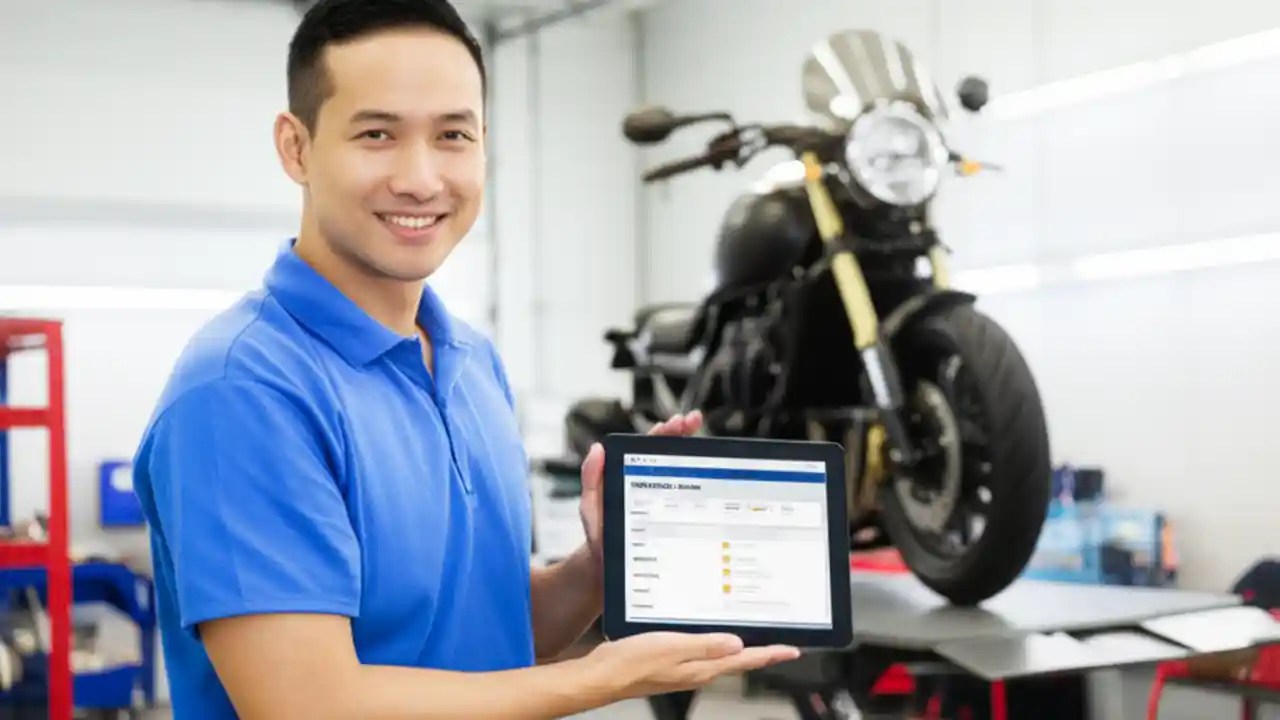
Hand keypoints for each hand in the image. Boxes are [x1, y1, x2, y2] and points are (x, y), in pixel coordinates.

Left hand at [578, 411, 703, 571]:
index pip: (649, 447)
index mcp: (630, 476)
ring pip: (683, 472)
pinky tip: (714, 477)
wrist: (612, 574)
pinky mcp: (676, 520)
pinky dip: (704, 487)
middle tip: (695, 421)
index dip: (664, 432)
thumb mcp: (591, 509)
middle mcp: (650, 484)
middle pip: (670, 453)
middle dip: (683, 433)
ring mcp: (666, 501)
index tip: (677, 422)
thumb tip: (597, 449)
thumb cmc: (600, 539)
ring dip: (695, 454)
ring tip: (704, 439)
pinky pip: (692, 501)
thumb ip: (592, 480)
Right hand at [580, 632, 799, 701]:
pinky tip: (716, 639)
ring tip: (760, 642)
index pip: (746, 661)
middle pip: (740, 662)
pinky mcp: (673, 663)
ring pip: (724, 659)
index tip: (793, 651)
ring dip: (744, 650)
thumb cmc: (633, 662)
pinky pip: (705, 654)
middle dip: (763, 653)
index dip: (771, 655)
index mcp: (702, 667)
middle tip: (783, 647)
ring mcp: (686, 669)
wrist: (604, 675)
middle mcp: (698, 671)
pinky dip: (719, 647)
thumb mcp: (672, 647)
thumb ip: (706, 645)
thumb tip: (738, 644)